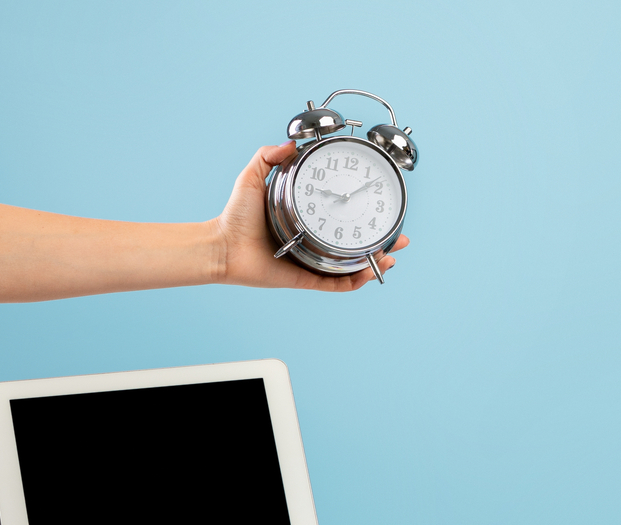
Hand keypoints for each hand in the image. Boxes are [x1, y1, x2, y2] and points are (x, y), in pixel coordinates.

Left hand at [211, 143, 409, 290]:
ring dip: (374, 263)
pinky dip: (355, 281)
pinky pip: (337, 284)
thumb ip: (268, 156)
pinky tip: (368, 273)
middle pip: (355, 245)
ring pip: (352, 267)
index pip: (341, 220)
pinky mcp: (306, 279)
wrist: (222, 246)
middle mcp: (312, 243)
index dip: (363, 216)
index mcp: (305, 222)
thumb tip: (291, 143)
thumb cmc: (234, 216)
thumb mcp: (252, 178)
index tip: (379, 208)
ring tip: (390, 254)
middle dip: (380, 243)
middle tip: (398, 237)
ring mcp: (311, 263)